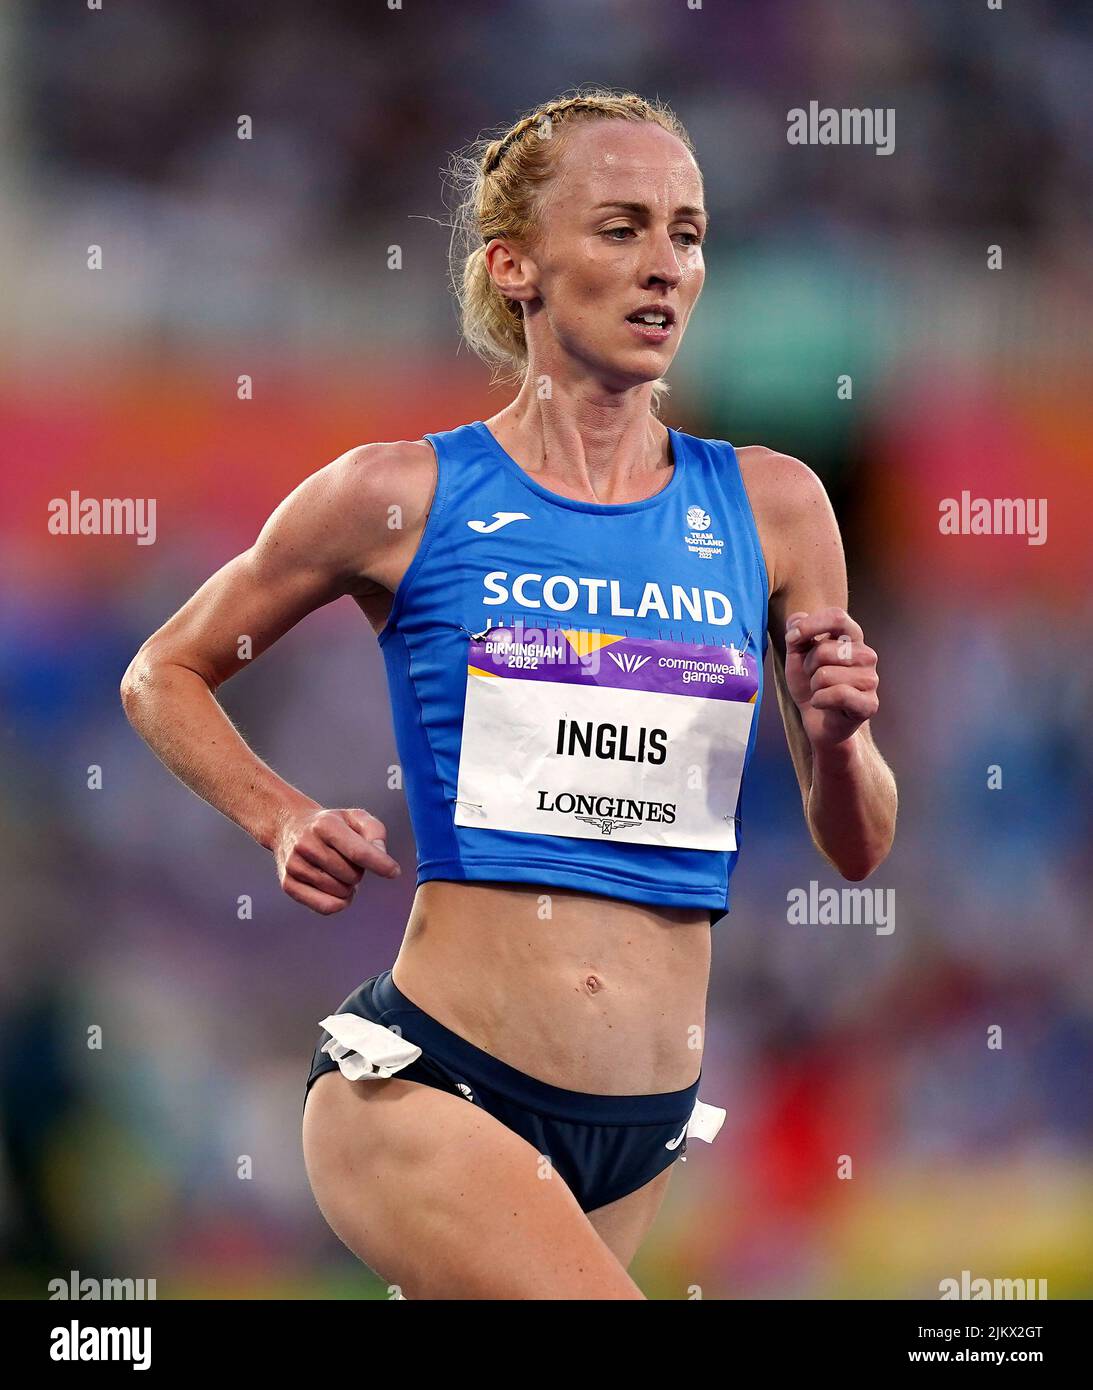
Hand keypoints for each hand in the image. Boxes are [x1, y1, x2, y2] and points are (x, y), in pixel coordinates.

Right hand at [273, 805, 399, 914]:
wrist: (289, 825)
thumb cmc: (330, 824)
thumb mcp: (354, 817)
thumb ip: (375, 832)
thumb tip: (381, 856)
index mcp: (325, 825)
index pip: (357, 852)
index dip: (380, 864)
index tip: (394, 872)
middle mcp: (306, 844)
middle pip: (351, 875)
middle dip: (358, 872)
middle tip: (348, 861)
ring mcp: (295, 866)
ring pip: (340, 892)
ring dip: (348, 887)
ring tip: (339, 871)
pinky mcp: (288, 884)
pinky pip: (325, 907)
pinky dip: (338, 902)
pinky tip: (336, 889)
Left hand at [783, 607, 879, 749]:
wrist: (817, 720)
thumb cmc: (811, 683)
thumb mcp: (797, 655)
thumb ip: (796, 632)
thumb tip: (797, 620)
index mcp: (852, 637)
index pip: (837, 616)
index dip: (810, 625)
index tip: (792, 639)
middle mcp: (866, 655)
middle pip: (824, 649)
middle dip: (808, 666)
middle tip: (813, 677)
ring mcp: (871, 679)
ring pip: (826, 675)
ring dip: (814, 686)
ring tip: (820, 691)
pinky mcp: (870, 704)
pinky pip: (837, 694)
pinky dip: (820, 700)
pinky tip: (822, 704)